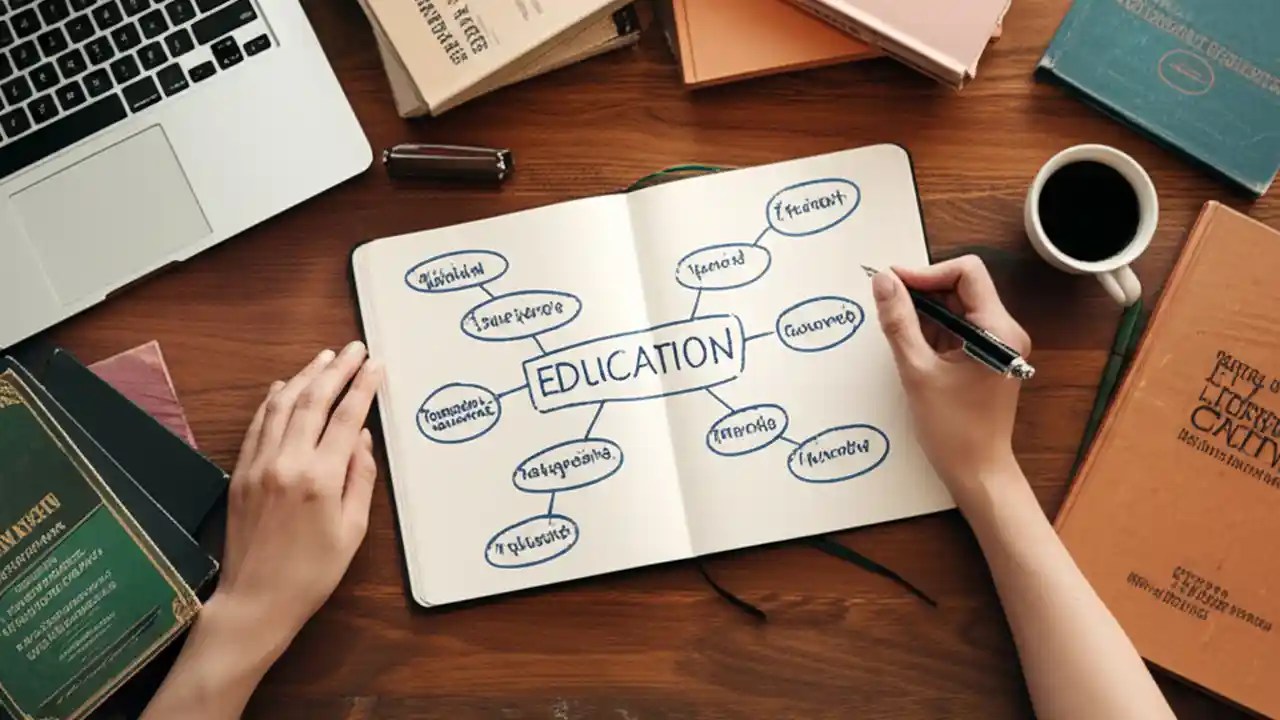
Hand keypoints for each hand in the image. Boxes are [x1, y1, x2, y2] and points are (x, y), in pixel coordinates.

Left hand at [214, 341, 382, 657]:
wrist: (256, 600)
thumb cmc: (312, 573)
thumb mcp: (353, 530)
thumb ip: (360, 478)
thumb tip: (363, 438)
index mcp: (321, 478)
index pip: (347, 418)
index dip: (363, 387)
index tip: (376, 365)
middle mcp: (287, 463)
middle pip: (313, 402)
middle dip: (336, 370)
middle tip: (354, 348)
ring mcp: (259, 465)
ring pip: (282, 406)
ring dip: (304, 377)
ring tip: (324, 358)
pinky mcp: (241, 473)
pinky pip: (258, 425)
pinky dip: (273, 401)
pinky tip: (285, 387)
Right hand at [871, 256, 1030, 507]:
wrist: (977, 471)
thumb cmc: (953, 430)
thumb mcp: (917, 371)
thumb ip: (899, 322)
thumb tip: (883, 281)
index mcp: (998, 330)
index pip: (966, 272)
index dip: (926, 272)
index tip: (893, 284)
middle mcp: (1005, 331)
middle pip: (962, 286)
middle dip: (922, 290)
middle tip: (886, 303)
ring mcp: (997, 344)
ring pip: (957, 306)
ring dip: (925, 310)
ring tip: (896, 328)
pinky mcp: (987, 357)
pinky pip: (958, 328)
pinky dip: (933, 329)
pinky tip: (911, 345)